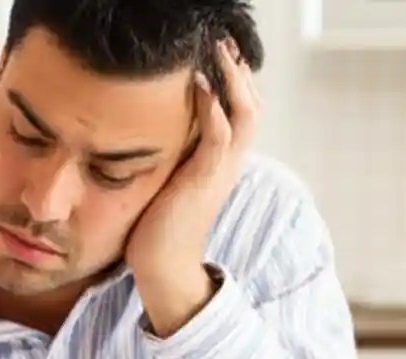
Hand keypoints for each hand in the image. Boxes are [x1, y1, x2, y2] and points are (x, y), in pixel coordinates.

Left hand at [125, 38, 261, 336]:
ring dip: (232, 79)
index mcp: (221, 162)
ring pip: (244, 114)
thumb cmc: (158, 228)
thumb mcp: (169, 183)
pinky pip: (219, 136)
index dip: (236, 81)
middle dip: (240, 71)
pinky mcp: (202, 181)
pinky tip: (198, 83)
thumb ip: (173, 158)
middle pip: (252, 105)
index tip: (219, 53)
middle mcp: (227, 163)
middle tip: (223, 42)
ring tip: (217, 50)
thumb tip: (152, 133)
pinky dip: (213, 107)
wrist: (162, 269)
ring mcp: (219, 172)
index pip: (242, 111)